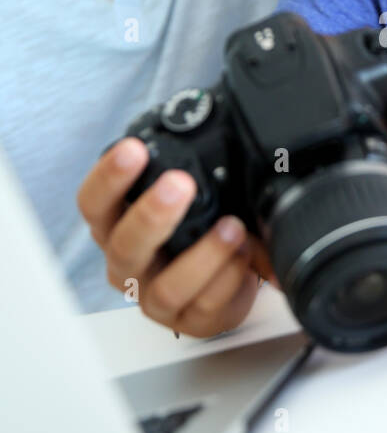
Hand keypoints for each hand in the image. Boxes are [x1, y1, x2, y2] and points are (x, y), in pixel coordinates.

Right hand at [76, 138, 277, 337]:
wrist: (229, 275)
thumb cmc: (199, 226)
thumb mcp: (191, 191)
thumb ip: (190, 162)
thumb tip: (207, 110)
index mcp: (118, 225)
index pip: (95, 203)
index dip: (108, 178)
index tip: (133, 150)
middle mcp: (129, 263)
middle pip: (124, 245)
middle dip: (152, 214)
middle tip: (180, 184)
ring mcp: (155, 297)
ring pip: (167, 285)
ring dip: (203, 253)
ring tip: (232, 226)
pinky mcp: (188, 322)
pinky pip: (203, 306)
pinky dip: (227, 279)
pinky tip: (246, 257)